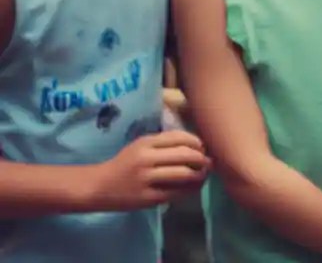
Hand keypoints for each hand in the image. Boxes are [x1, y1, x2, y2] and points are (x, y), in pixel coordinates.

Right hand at [89, 130, 209, 210]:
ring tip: (203, 175)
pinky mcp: (147, 198)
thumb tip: (196, 144)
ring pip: (183, 174)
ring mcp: (146, 179)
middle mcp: (146, 158)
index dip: (197, 142)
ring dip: (199, 175)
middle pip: (185, 155)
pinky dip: (190, 189)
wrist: (98, 186)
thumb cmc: (124, 164)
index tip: (203, 148)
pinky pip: (176, 193)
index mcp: (145, 143)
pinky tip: (194, 187)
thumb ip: (163, 143)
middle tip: (208, 162)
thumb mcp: (140, 146)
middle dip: (202, 158)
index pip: (179, 138)